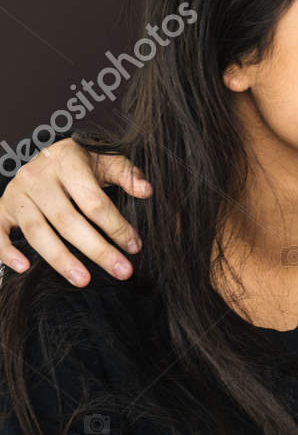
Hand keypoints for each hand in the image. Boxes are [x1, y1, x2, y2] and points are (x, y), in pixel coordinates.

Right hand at [0, 139, 148, 285]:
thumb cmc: (82, 162)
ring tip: (84, 281)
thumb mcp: (106, 159)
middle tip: (121, 271)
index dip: (116, 226)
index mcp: (67, 163)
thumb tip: (147, 190)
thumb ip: (127, 174)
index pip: (94, 201)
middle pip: (68, 220)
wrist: (46, 153)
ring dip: (60, 259)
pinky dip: (5, 251)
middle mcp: (38, 178)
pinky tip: (23, 268)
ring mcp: (17, 194)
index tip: (134, 247)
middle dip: (97, 249)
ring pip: (37, 231)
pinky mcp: (1, 208)